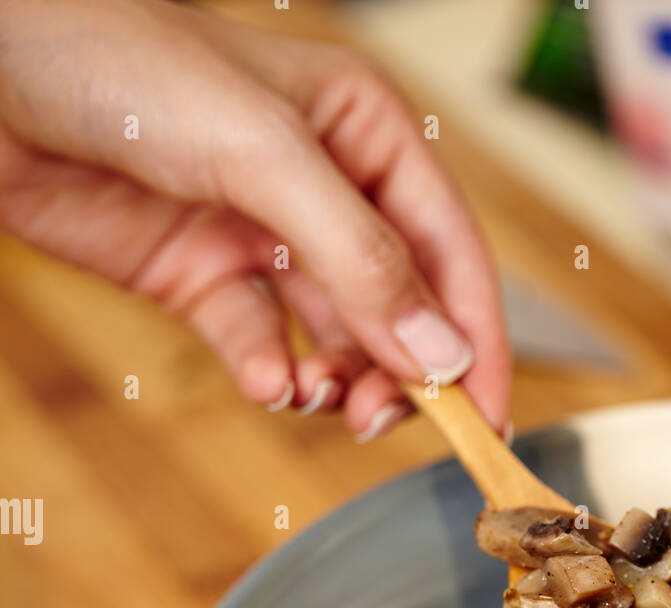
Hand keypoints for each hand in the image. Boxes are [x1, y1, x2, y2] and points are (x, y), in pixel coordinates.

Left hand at [0, 0, 509, 439]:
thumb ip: (361, 260)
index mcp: (366, 135)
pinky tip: (268, 382)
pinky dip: (271, 373)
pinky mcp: (204, 279)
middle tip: (385, 420)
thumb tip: (440, 354)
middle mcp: (325, 189)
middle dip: (402, 370)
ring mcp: (262, 238)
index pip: (449, 251)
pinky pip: (261, 343)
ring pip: (336, 335)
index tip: (485, 416)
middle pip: (399, 305)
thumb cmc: (124, 63)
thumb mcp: (266, 157)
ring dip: (340, 380)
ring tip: (325, 400)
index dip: (474, 337)